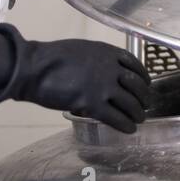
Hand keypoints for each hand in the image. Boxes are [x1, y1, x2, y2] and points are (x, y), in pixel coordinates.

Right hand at [0, 24, 151, 133]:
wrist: (33, 68)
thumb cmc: (51, 58)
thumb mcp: (82, 51)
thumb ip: (98, 61)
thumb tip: (105, 73)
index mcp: (107, 52)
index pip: (135, 65)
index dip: (143, 78)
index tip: (146, 85)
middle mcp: (110, 68)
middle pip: (136, 86)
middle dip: (143, 98)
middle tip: (145, 106)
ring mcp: (103, 86)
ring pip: (130, 103)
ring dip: (137, 113)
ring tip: (139, 119)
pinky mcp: (93, 103)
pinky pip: (116, 117)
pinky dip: (125, 124)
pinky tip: (129, 129)